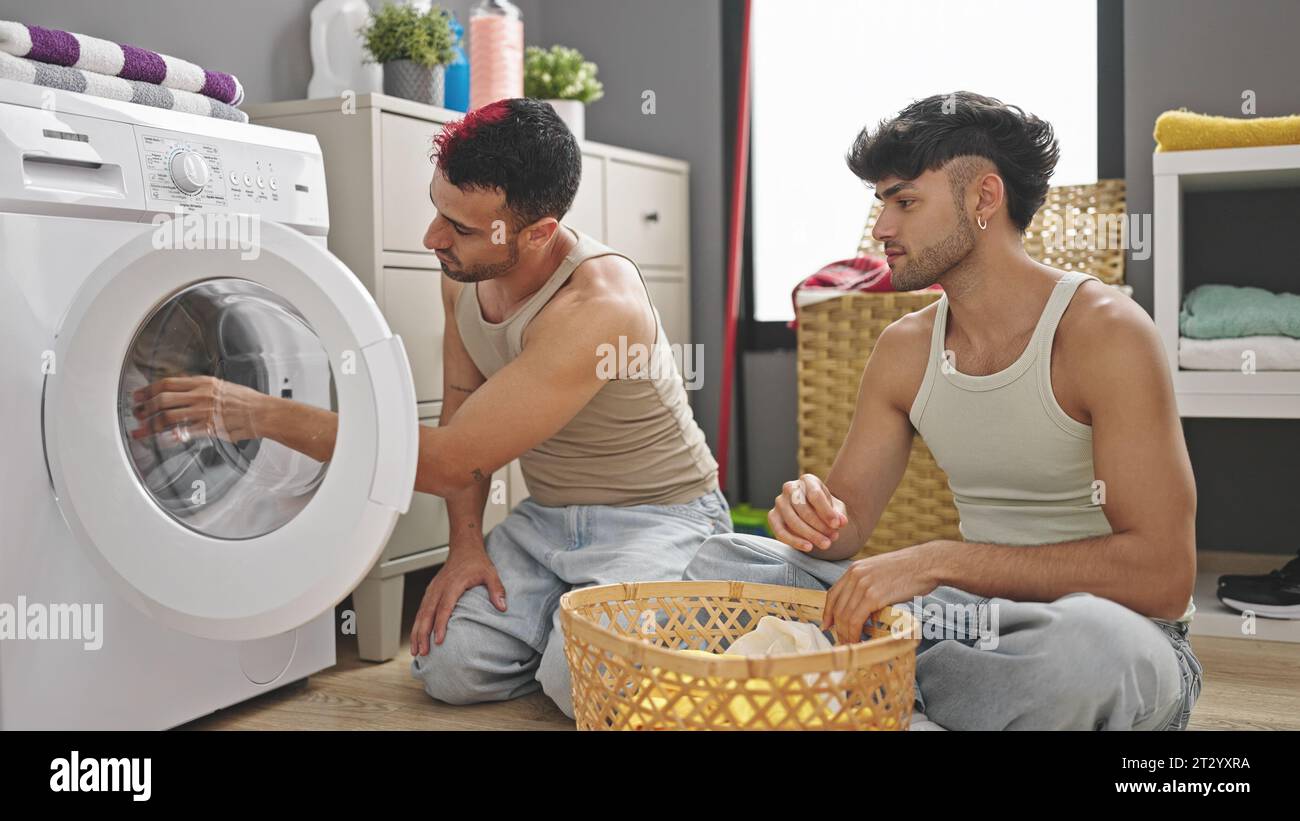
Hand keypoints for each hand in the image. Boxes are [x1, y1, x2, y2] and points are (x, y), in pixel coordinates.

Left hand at [130, 376, 270, 443]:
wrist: (262, 412)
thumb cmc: (246, 401)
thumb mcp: (221, 386)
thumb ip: (201, 388)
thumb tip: (183, 391)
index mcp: (203, 383)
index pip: (168, 383)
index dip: (148, 390)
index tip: (138, 396)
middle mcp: (200, 396)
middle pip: (163, 400)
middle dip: (144, 408)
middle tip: (136, 414)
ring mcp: (203, 412)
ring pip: (168, 417)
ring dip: (150, 425)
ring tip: (141, 431)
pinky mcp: (209, 428)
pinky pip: (184, 433)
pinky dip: (170, 437)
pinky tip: (162, 440)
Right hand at [410, 543, 506, 656]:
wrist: (464, 549)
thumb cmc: (477, 562)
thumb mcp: (490, 573)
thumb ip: (496, 589)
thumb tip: (502, 607)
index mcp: (453, 583)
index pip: (445, 607)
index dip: (440, 624)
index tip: (439, 640)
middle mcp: (439, 587)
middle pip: (428, 613)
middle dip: (423, 634)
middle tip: (423, 652)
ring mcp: (433, 589)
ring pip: (421, 613)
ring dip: (417, 632)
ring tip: (416, 651)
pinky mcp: (430, 592)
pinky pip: (421, 610)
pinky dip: (417, 625)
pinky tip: (416, 637)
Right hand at [769, 474, 848, 551]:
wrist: (813, 513)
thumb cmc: (825, 509)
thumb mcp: (836, 508)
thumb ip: (839, 514)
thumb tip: (841, 521)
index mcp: (807, 480)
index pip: (815, 495)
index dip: (826, 511)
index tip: (837, 525)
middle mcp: (790, 488)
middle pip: (803, 509)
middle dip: (819, 526)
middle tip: (833, 538)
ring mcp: (779, 502)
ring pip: (792, 521)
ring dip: (810, 535)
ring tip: (825, 544)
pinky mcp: (773, 517)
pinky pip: (780, 531)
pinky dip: (795, 541)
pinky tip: (808, 547)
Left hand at [822, 542, 941, 644]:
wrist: (927, 564)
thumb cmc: (910, 570)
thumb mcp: (880, 571)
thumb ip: (867, 585)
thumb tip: (862, 606)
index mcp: (855, 569)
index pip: (832, 594)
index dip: (828, 612)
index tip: (827, 626)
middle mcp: (855, 575)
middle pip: (836, 607)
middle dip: (837, 628)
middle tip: (841, 642)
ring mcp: (863, 585)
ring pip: (844, 616)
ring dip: (845, 634)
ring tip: (850, 645)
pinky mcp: (873, 596)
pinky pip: (855, 620)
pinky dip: (854, 633)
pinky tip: (859, 641)